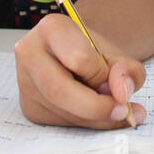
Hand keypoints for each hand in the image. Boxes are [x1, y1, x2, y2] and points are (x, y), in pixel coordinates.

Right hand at [15, 13, 145, 128]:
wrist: (76, 56)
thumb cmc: (94, 52)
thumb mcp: (116, 54)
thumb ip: (126, 70)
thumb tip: (121, 93)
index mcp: (52, 29)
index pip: (78, 58)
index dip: (101, 76)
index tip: (116, 82)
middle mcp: (31, 54)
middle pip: (60, 91)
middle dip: (97, 108)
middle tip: (123, 112)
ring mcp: (26, 83)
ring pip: (61, 112)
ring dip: (96, 120)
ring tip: (119, 114)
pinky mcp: (30, 107)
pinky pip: (60, 124)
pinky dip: (86, 124)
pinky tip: (99, 117)